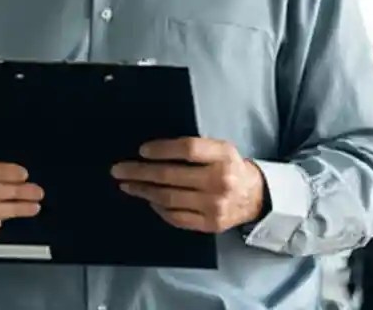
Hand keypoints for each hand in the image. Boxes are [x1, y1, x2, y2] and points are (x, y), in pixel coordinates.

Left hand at [110, 138, 264, 233]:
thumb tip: (151, 151)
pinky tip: (148, 199)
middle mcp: (220, 181)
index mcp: (223, 156)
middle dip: (140, 172)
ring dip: (143, 191)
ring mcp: (215, 206)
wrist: (254, 197)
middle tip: (118, 170)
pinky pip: (176, 217)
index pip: (188, 149)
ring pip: (169, 198)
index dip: (162, 149)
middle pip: (171, 176)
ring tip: (126, 184)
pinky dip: (158, 208)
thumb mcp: (220, 149)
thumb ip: (195, 148)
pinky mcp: (210, 225)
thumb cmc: (229, 167)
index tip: (141, 150)